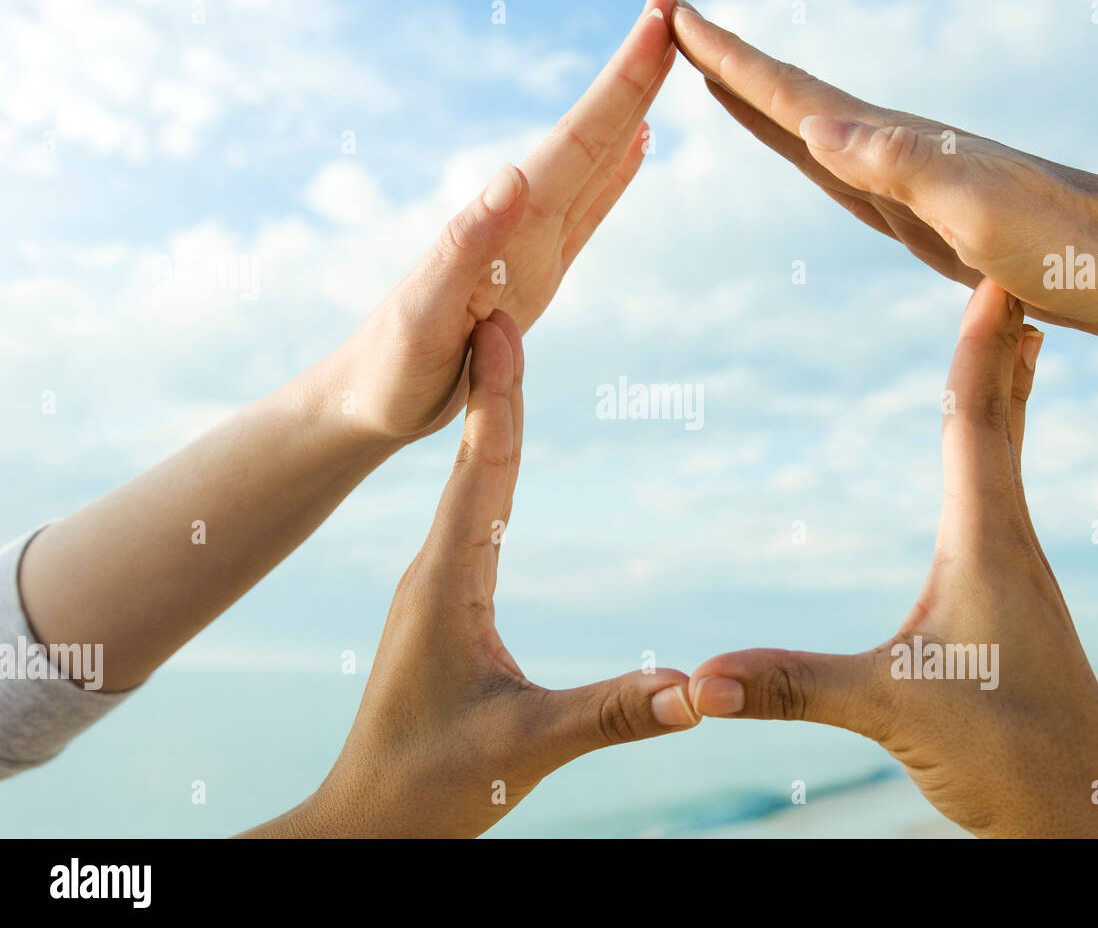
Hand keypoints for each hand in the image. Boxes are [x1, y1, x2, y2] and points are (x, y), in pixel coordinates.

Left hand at [246, 311, 698, 837]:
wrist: (363, 823)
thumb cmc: (428, 785)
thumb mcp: (526, 748)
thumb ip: (612, 713)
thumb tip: (699, 688)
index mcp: (448, 583)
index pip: (482, 471)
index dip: (498, 397)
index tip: (503, 325)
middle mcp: (436, 570)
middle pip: (472, 459)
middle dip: (492, 383)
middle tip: (503, 309)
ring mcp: (436, 586)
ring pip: (467, 484)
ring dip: (487, 420)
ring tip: (501, 359)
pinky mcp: (444, 606)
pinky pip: (471, 516)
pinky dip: (489, 468)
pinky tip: (497, 458)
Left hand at [315, 0, 678, 441]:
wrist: (369, 399)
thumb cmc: (390, 367)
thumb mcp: (424, 313)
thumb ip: (465, 246)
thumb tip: (515, 174)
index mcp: (505, 226)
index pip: (573, 142)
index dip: (618, 86)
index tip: (655, 23)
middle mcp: (523, 224)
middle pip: (589, 137)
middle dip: (630, 78)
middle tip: (669, 12)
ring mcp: (532, 245)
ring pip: (594, 165)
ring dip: (627, 115)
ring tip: (664, 65)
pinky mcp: (536, 274)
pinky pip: (589, 213)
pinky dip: (617, 177)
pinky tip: (635, 151)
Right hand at [669, 1, 1097, 340]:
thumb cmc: (1068, 240)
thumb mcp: (977, 203)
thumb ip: (898, 162)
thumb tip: (812, 124)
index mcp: (897, 143)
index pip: (795, 92)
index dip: (729, 58)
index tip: (674, 15)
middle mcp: (895, 150)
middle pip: (792, 99)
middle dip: (730, 65)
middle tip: (674, 26)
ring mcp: (908, 180)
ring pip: (813, 132)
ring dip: (761, 103)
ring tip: (714, 78)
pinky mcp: (925, 214)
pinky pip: (843, 174)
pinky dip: (808, 152)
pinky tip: (805, 147)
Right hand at [686, 280, 1097, 836]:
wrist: (1088, 820)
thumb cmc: (1012, 758)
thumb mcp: (893, 712)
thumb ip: (794, 687)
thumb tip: (696, 681)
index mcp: (987, 545)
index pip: (976, 420)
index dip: (978, 342)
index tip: (991, 270)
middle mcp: (1009, 542)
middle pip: (1001, 416)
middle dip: (998, 339)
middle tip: (1005, 266)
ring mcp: (1016, 570)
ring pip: (1007, 452)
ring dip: (1001, 384)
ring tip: (1006, 329)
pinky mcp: (1012, 599)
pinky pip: (1001, 492)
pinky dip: (994, 441)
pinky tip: (984, 452)